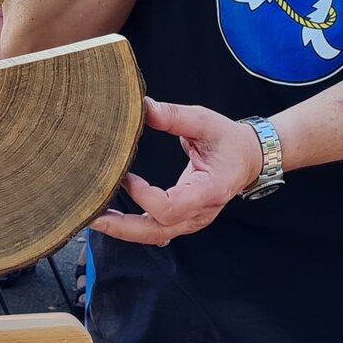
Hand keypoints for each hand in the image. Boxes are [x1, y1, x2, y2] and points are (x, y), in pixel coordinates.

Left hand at [90, 98, 264, 246]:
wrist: (249, 159)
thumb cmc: (229, 141)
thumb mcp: (205, 121)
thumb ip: (174, 116)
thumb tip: (143, 107)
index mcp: (208, 190)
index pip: (170, 207)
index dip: (144, 197)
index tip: (126, 178)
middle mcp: (200, 212)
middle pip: (158, 231)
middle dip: (123, 228)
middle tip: (93, 217)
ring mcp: (192, 220)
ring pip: (155, 235)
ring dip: (124, 230)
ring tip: (96, 217)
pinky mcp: (184, 219)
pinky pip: (157, 230)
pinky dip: (134, 228)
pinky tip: (113, 218)